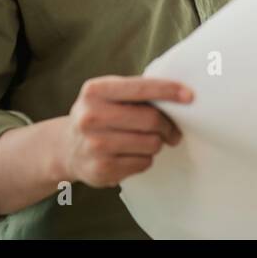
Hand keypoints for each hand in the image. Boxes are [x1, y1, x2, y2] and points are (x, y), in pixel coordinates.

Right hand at [57, 76, 192, 187]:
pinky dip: (146, 158)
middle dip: (168, 125)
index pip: (141, 88)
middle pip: (151, 119)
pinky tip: (132, 154)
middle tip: (172, 130)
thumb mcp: (108, 95)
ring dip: (157, 143)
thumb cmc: (99, 115)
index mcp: (95, 91)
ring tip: (145, 141)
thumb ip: (137, 92)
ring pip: (151, 143)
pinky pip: (144, 163)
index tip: (189, 96)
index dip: (169, 91)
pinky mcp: (100, 169)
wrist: (66, 148)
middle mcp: (90, 117)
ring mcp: (93, 145)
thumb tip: (180, 97)